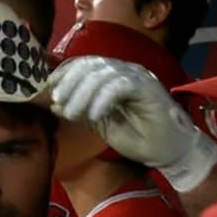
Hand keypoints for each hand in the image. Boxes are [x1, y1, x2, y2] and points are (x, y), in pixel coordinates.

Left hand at [49, 56, 216, 189]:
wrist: (167, 151)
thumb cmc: (136, 137)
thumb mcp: (100, 123)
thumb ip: (80, 110)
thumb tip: (55, 104)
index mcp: (112, 76)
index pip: (84, 65)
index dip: (64, 75)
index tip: (50, 92)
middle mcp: (124, 71)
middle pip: (90, 65)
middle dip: (71, 83)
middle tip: (60, 104)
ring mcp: (137, 76)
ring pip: (103, 73)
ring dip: (83, 93)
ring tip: (73, 113)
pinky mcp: (147, 86)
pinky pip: (119, 85)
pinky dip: (103, 99)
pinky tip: (94, 114)